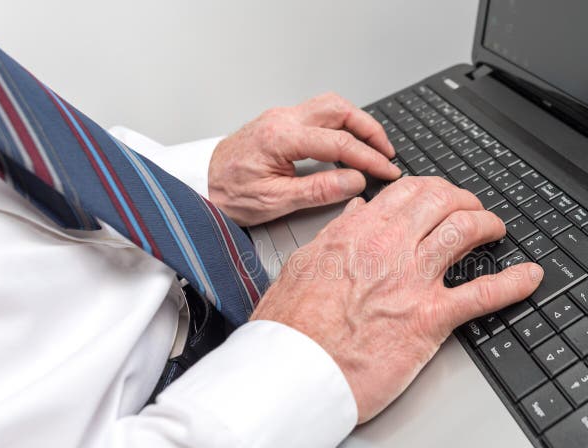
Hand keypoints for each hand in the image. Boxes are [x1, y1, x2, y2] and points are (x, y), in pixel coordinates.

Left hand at [208, 92, 399, 225]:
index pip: (339, 143)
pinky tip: (349, 142)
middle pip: (339, 109)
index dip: (369, 158)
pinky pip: (319, 113)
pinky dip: (341, 124)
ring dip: (357, 122)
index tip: (387, 171)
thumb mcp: (275, 201)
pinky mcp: (280, 122)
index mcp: (281, 137)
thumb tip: (354, 181)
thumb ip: (318, 190)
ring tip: (373, 146)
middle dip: (369, 129)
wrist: (199, 184)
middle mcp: (282, 119)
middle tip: (387, 153)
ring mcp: (281, 117)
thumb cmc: (228, 193)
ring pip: (330, 106)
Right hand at [253, 176, 543, 422]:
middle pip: (441, 202)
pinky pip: (482, 293)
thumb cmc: (291, 327)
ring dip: (488, 224)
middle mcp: (388, 248)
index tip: (439, 196)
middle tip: (472, 209)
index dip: (432, 189)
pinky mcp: (429, 319)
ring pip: (464, 231)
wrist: (292, 371)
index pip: (407, 192)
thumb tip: (356, 212)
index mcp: (356, 233)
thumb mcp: (302, 265)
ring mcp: (411, 281)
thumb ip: (334, 235)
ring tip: (495, 229)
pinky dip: (513, 283)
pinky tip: (529, 276)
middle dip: (464, 200)